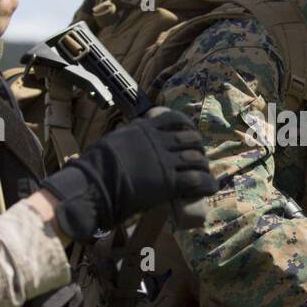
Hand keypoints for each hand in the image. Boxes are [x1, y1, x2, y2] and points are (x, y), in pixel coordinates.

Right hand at [42, 107, 214, 238]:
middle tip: (197, 157)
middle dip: (197, 147)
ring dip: (202, 165)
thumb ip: (129, 136)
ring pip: (195, 158)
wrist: (96, 183)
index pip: (174, 120)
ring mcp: (165, 161)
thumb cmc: (97, 164)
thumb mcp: (115, 139)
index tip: (190, 133)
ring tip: (204, 173)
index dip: (186, 126)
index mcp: (145, 129)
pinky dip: (206, 183)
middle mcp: (159, 142)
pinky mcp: (169, 182)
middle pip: (189, 139)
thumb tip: (132, 135)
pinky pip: (196, 180)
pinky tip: (210, 187)